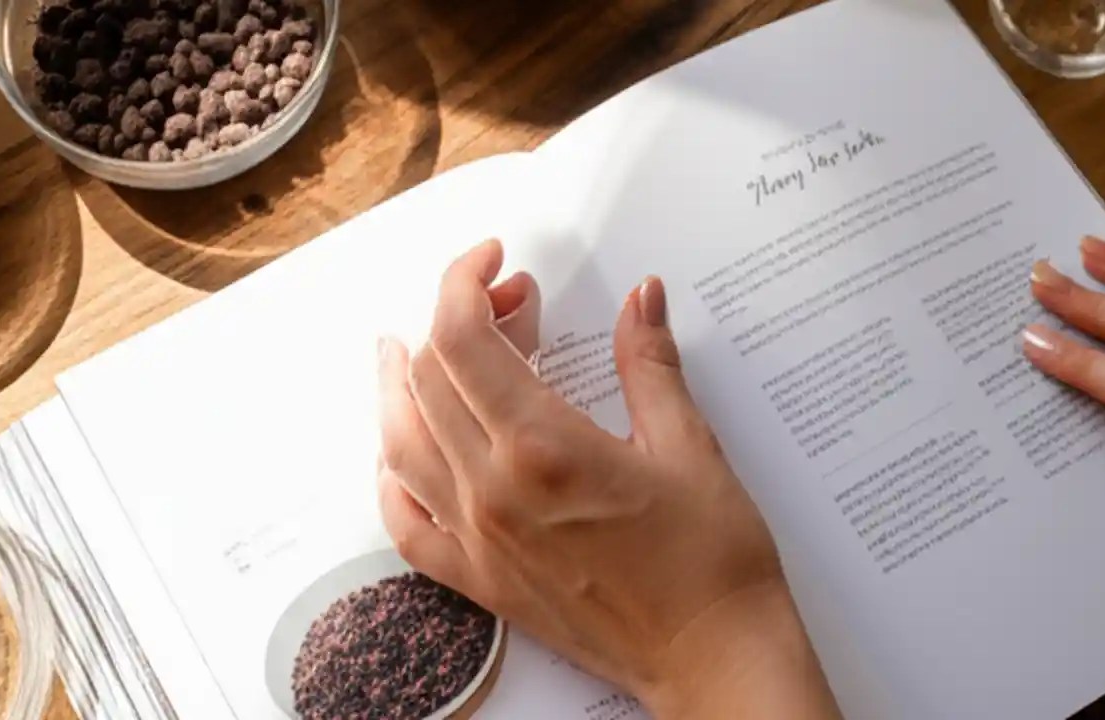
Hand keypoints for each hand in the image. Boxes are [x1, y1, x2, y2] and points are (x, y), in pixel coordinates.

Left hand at [377, 240, 839, 718]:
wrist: (711, 656)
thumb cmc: (711, 561)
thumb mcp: (688, 446)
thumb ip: (648, 363)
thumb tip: (642, 298)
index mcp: (541, 447)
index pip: (462, 338)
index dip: (464, 281)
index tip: (492, 259)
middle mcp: (492, 491)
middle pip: (429, 378)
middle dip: (456, 320)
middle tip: (504, 302)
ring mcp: (478, 540)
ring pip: (399, 444)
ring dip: (398, 386)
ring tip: (405, 352)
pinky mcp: (479, 581)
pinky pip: (406, 525)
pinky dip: (392, 479)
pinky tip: (399, 455)